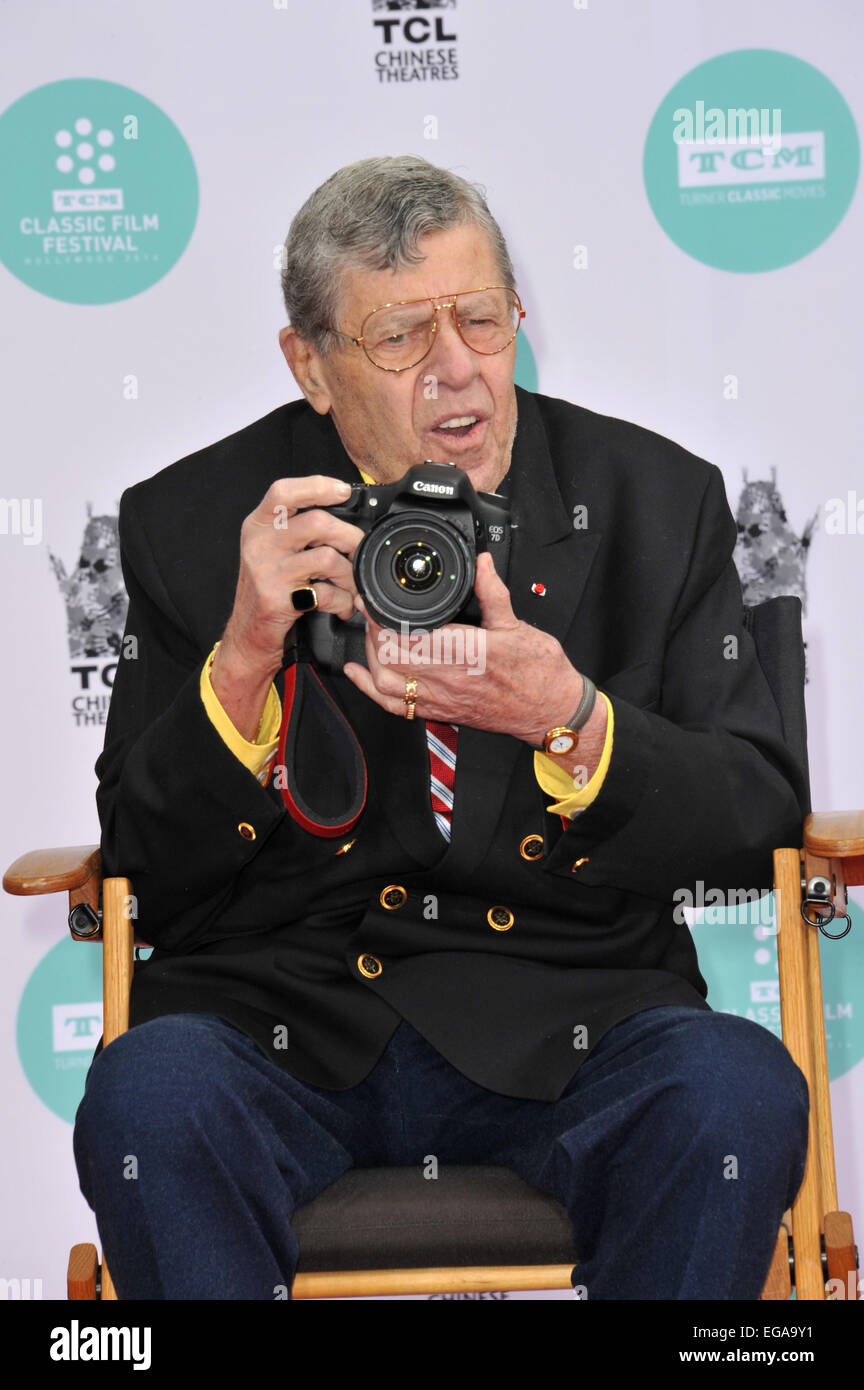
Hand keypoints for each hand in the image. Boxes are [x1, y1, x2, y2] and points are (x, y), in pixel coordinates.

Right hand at [217, 474, 365, 683]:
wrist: (247, 635)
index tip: (343, 491)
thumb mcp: (272, 551)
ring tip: (351, 587)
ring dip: (349, 575)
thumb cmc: (268, 591)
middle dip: (349, 537)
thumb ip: (297, 530)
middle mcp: (259, 543)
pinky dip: (342, 601)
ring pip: (326, 557)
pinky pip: (324, 592)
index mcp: (258, 525)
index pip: (284, 492)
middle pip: (316, 522)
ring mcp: (266, 570)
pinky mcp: (276, 598)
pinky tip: (341, 606)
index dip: (317, 486)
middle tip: (359, 552)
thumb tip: (344, 517)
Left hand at [344, 551, 584, 744]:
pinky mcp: (441, 711)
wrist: (551, 710)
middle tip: (367, 609)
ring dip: (370, 657)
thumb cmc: (539, 673)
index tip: (373, 599)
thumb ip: (492, 591)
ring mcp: (442, 699)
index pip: (408, 636)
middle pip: (390, 657)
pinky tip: (359, 673)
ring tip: (369, 634)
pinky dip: (371, 690)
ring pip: (387, 682)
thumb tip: (481, 563)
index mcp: (466, 653)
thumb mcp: (517, 624)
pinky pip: (396, 707)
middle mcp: (449, 680)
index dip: (382, 617)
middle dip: (371, 631)